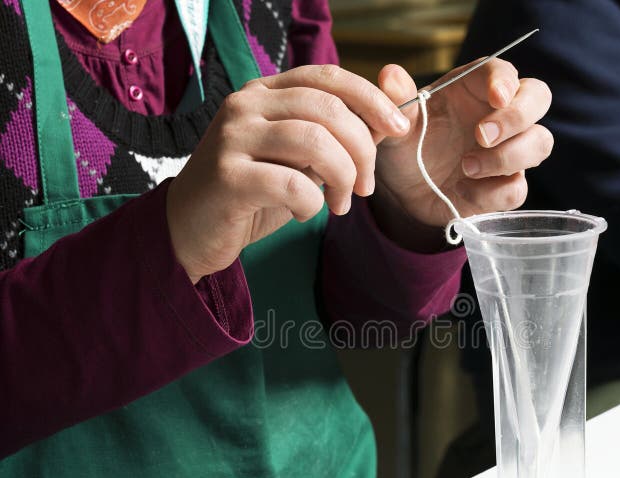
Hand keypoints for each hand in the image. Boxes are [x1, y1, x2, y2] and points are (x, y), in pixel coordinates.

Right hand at [166, 65, 410, 283]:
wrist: (191, 230)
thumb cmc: (253, 193)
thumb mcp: (301, 160)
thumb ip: (339, 137)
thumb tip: (392, 114)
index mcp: (266, 92)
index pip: (329, 77)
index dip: (372, 99)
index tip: (399, 129)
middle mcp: (246, 105)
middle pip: (328, 109)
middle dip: (363, 151)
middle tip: (364, 187)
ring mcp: (233, 138)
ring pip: (315, 141)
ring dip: (342, 177)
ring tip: (339, 204)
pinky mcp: (227, 176)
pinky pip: (292, 183)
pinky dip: (312, 204)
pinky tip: (305, 213)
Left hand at [371, 60, 552, 250]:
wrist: (401, 187)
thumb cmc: (404, 142)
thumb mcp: (393, 123)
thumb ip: (396, 101)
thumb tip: (391, 75)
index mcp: (474, 88)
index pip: (503, 72)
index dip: (505, 81)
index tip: (496, 96)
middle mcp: (499, 115)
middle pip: (538, 98)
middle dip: (518, 116)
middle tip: (482, 135)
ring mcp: (508, 151)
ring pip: (539, 143)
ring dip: (508, 157)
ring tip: (466, 167)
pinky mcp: (505, 186)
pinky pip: (517, 189)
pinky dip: (492, 193)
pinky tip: (463, 190)